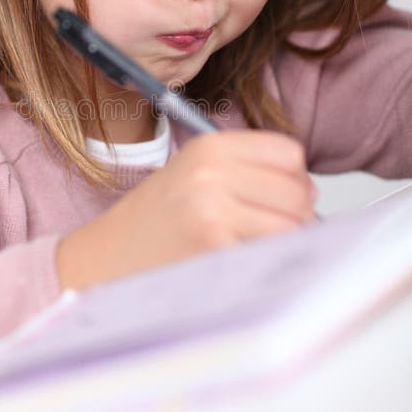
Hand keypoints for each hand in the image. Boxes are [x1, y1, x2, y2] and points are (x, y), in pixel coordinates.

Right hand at [56, 130, 316, 288]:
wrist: (100, 262)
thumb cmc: (149, 226)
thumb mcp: (193, 177)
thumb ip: (246, 173)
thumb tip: (311, 193)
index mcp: (208, 147)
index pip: (288, 154)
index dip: (291, 181)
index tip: (276, 199)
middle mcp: (211, 172)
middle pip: (297, 191)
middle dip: (292, 216)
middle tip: (258, 231)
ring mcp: (212, 209)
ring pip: (291, 226)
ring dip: (279, 244)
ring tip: (242, 248)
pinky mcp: (213, 248)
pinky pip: (269, 255)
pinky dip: (260, 264)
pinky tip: (229, 264)